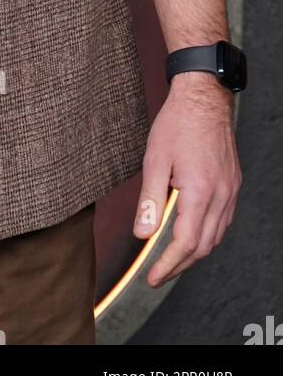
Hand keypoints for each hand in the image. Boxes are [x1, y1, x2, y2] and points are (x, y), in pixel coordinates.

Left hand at [134, 72, 241, 286]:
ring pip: (216, 237)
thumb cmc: (177, 123)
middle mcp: (221, 195)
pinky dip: (207, 235)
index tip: (152, 277)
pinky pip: (223, 221)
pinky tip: (192, 233)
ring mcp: (230, 190)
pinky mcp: (233, 184)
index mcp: (200, 191)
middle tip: (158, 274)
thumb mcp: (154, 159)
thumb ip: (149, 200)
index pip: (185, 243)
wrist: (204, 97)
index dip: (168, 264)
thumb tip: (142, 234)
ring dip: (194, 253)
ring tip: (171, 259)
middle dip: (180, 265)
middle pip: (203, 246)